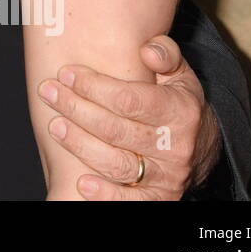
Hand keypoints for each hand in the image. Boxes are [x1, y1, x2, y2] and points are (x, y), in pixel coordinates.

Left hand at [37, 34, 220, 199]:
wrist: (202, 148)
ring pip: (117, 164)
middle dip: (76, 109)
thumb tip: (147, 50)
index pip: (129, 100)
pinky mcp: (159, 198)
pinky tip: (81, 182)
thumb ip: (165, 55)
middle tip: (48, 92)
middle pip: (115, 130)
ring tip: (54, 125)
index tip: (66, 73)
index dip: (93, 86)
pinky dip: (105, 194)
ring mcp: (167, 176)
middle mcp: (175, 147)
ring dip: (80, 144)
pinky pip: (130, 200)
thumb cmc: (177, 102)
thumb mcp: (179, 74)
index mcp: (179, 111)